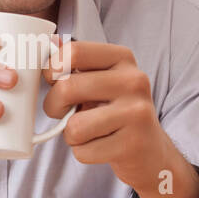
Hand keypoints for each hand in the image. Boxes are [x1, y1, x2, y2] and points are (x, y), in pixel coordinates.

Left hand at [42, 38, 168, 190]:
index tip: (53, 80)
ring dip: (71, 135)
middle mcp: (134, 80)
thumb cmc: (115, 112)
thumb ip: (75, 65)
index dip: (52, 69)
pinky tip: (101, 146)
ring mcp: (136, 113)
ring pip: (73, 126)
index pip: (74, 52)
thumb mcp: (100, 81)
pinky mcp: (132, 144)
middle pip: (67, 88)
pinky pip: (83, 151)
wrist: (150, 150)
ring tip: (88, 132)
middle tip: (63, 112)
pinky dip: (83, 152)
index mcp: (123, 58)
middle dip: (53, 106)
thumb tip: (48, 45)